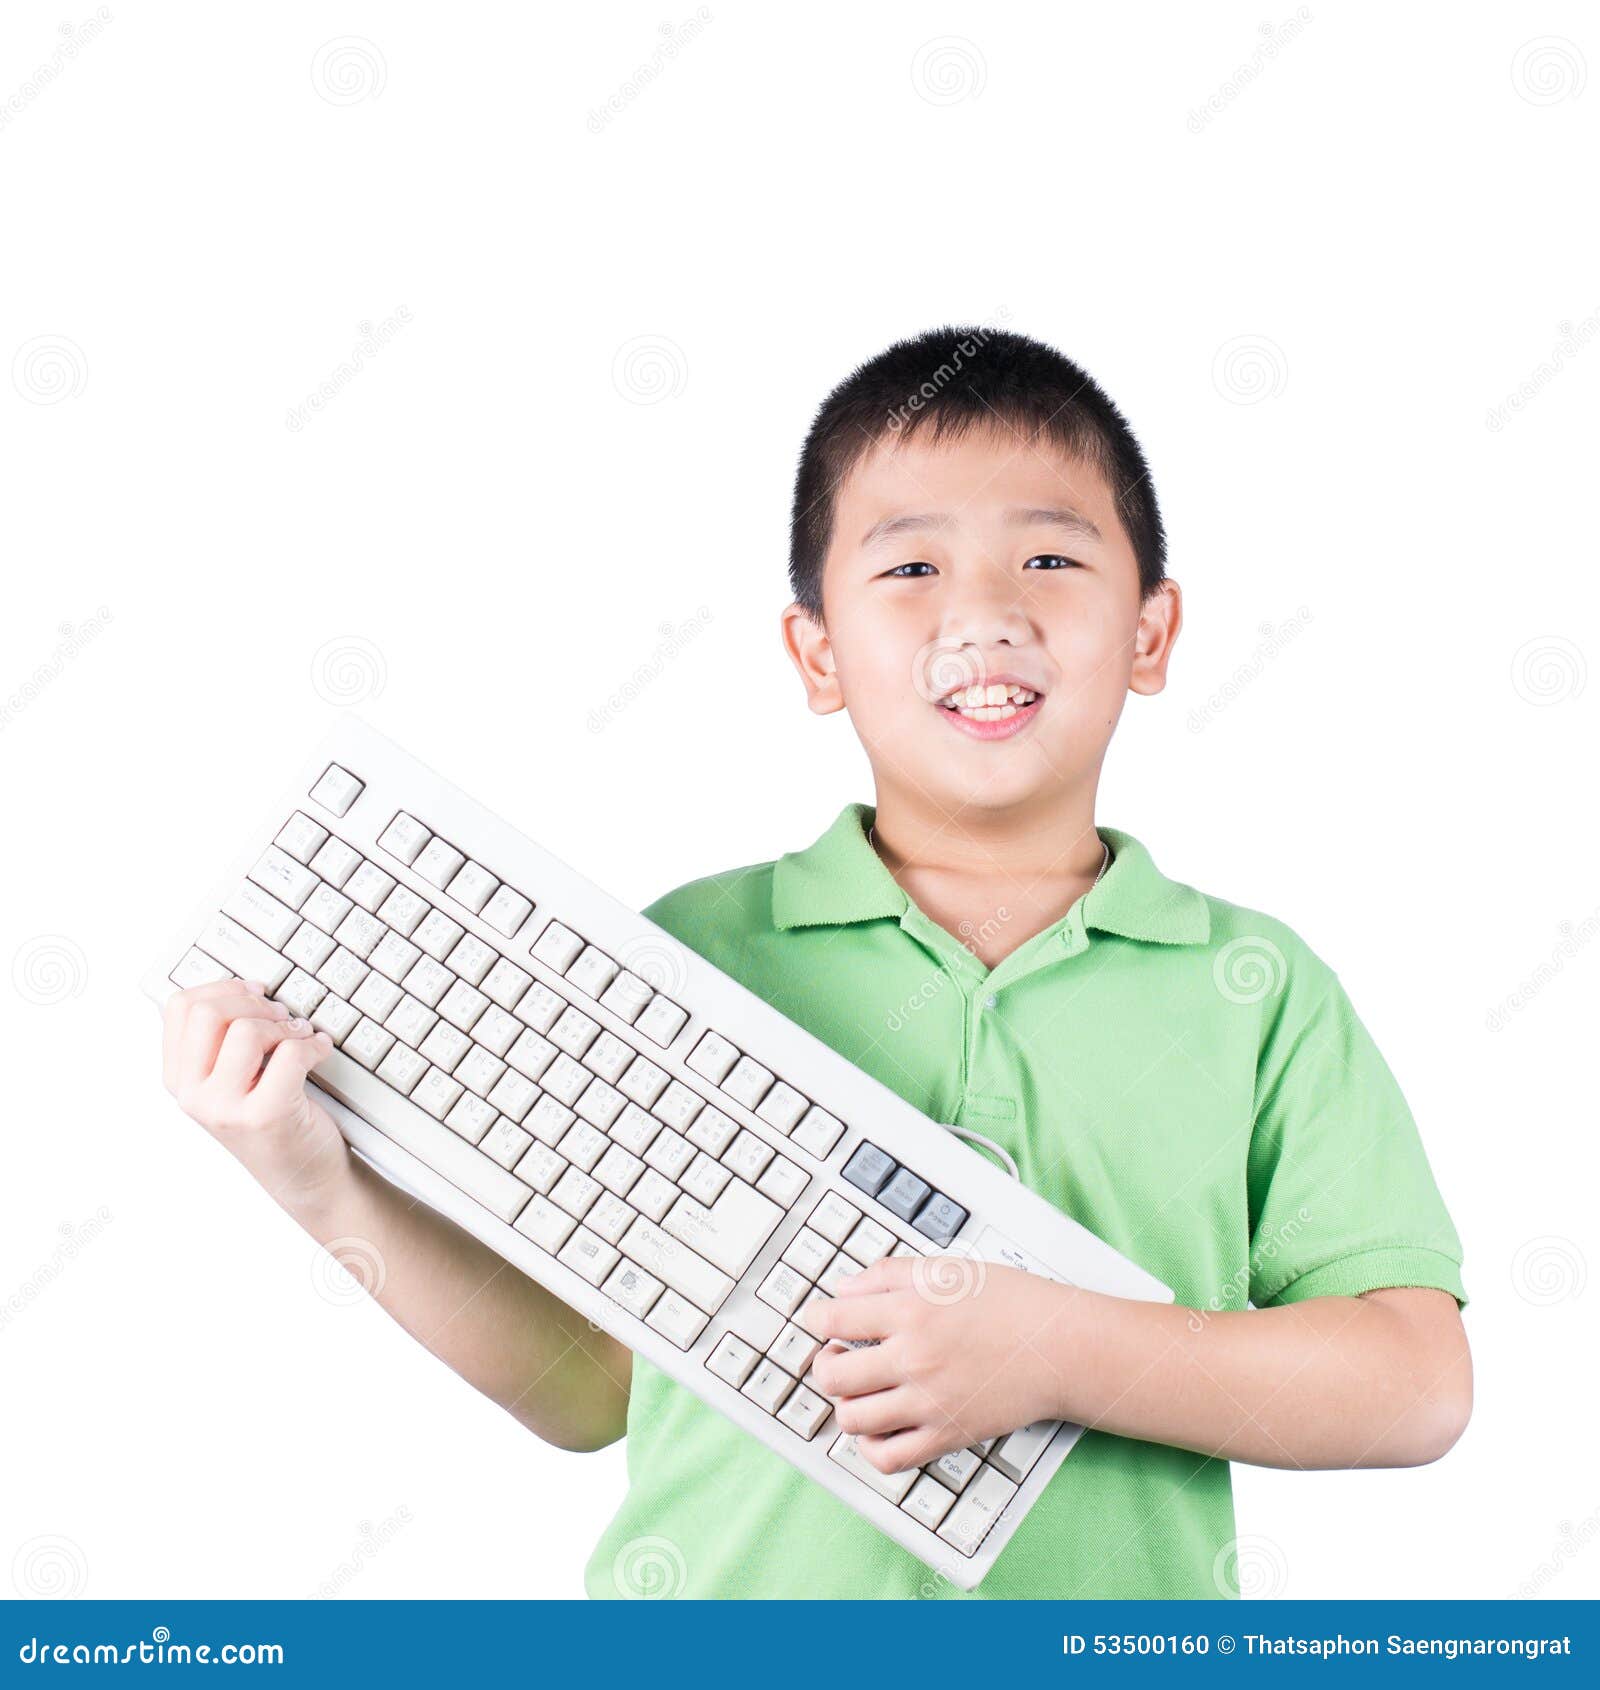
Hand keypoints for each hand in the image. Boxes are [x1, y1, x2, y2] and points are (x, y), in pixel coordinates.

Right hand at [161, 978, 349, 1212]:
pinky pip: (289, 1053)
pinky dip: (313, 1044)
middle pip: (206, 1012)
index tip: (253, 992)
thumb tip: (241, 987)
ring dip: (284, 1025)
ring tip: (299, 1036)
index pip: (179, 1007)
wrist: (304, 1176)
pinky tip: (319, 1050)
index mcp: (179, 1079)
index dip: (223, 987)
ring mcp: (225, 1109)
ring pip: (246, 1030)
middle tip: (280, 1014)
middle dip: (252, 1001)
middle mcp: (193, 1096)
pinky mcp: (265, 1115)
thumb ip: (221, 1042)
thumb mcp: (231, 1082)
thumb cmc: (272, 1120)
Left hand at [805, 1255, 1079, 1473]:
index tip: (822, 1319)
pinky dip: (871, 1448)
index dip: (817, 1317)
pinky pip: (888, 1458)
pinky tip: (878, 1426)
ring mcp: (928, 1402)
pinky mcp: (946, 1436)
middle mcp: (913, 1358)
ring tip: (859, 1388)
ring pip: (852, 1418)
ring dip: (845, 1402)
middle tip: (835, 1355)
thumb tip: (844, 1288)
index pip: (833, 1319)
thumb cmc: (1011, 1303)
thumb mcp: (947, 1269)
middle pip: (832, 1374)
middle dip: (824, 1363)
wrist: (1060, 1347)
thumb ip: (889, 1274)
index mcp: (911, 1310)